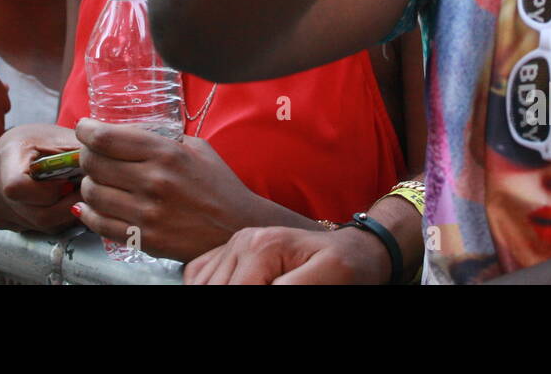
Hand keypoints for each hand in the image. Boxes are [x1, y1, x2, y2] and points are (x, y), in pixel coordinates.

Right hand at [0, 123, 82, 232]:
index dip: (49, 191)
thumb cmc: (42, 141)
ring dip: (63, 215)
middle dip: (66, 206)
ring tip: (75, 196)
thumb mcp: (61, 138)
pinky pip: (32, 229)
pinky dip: (52, 220)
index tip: (69, 182)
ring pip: (38, 225)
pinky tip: (59, 203)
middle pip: (35, 214)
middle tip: (86, 193)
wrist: (19, 147)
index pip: (18, 187)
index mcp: (5, 157)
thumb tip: (104, 169)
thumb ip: (80, 153)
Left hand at [73, 117, 263, 261]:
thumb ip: (162, 138)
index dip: (86, 130)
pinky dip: (90, 213)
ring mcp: (147, 213)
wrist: (237, 227)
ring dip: (89, 184)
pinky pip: (99, 224)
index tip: (84, 127)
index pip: (107, 138)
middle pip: (93, 163)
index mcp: (166, 153)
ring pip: (91, 193)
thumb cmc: (218, 185)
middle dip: (86, 154)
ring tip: (99, 181)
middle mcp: (153, 181)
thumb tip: (126, 131)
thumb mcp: (196, 148)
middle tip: (91, 154)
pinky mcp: (143, 239)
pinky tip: (96, 206)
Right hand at [184, 225, 389, 284]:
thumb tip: (260, 290)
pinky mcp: (229, 253)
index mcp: (263, 246)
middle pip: (214, 289)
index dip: (239, 311)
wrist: (353, 250)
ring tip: (260, 286)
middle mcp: (242, 241)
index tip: (277, 292)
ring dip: (222, 291)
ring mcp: (234, 245)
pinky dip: (206, 286)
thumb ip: (289, 289)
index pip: (235, 292)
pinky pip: (197, 275)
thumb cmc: (346, 267)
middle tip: (275, 288)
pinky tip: (233, 288)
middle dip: (233, 296)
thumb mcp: (329, 277)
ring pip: (201, 285)